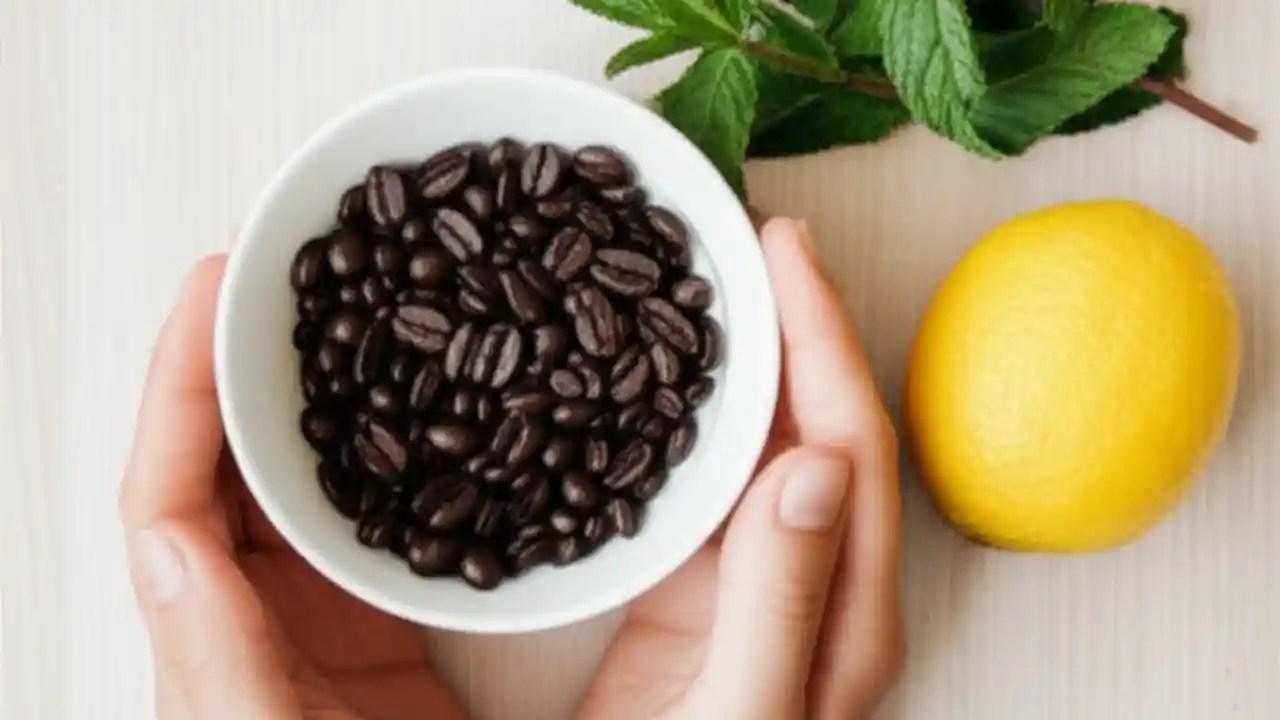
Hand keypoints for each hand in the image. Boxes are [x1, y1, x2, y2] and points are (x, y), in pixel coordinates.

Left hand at [120, 257, 467, 719]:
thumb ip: (218, 671)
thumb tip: (169, 550)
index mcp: (212, 654)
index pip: (170, 496)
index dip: (181, 381)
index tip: (215, 287)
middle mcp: (251, 624)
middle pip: (224, 465)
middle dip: (242, 355)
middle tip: (285, 263)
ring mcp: (313, 623)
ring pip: (298, 481)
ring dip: (313, 389)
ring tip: (348, 302)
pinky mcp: (374, 630)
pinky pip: (366, 514)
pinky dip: (383, 446)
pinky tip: (416, 400)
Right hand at [578, 218, 903, 719]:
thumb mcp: (742, 709)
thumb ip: (780, 598)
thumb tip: (811, 462)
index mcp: (844, 602)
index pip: (850, 439)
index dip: (821, 335)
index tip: (783, 247)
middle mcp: (810, 575)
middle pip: (812, 420)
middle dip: (788, 321)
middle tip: (742, 237)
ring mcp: (753, 580)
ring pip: (754, 441)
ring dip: (735, 359)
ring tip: (696, 280)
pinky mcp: (695, 593)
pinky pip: (695, 482)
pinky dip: (679, 418)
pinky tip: (644, 379)